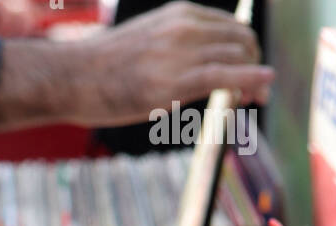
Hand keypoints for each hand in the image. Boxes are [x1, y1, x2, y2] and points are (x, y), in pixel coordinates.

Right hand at [0, 2, 273, 130]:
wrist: (71, 76)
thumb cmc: (102, 69)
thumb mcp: (145, 44)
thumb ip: (175, 48)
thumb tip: (196, 70)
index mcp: (179, 13)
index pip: (229, 27)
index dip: (246, 51)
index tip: (250, 76)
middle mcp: (185, 26)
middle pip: (241, 40)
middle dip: (254, 66)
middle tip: (256, 95)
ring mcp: (181, 51)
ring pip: (237, 57)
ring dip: (253, 80)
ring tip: (251, 103)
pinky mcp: (175, 80)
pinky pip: (225, 75)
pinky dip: (251, 79)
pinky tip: (264, 86)